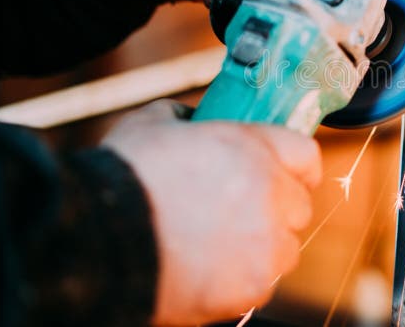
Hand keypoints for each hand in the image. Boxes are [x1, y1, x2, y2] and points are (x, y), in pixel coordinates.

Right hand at [103, 100, 321, 325]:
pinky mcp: (253, 286)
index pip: (307, 156)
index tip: (285, 175)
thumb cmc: (123, 177)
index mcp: (254, 148)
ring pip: (286, 248)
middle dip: (276, 209)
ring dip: (264, 246)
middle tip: (241, 213)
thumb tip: (192, 121)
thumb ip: (186, 118)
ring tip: (223, 246)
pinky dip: (244, 279)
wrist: (97, 241)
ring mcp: (266, 243)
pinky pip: (264, 282)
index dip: (295, 166)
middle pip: (298, 205)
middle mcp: (271, 194)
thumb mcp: (154, 123)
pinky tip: (211, 271)